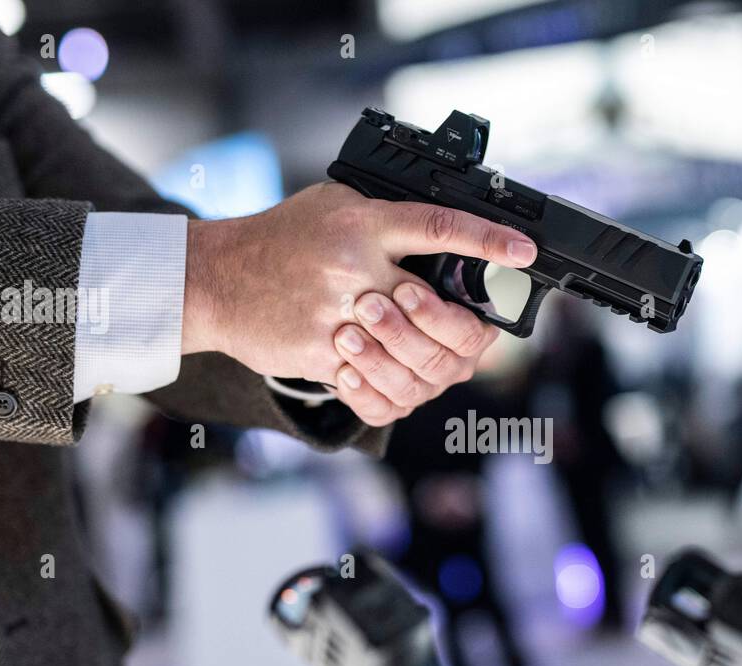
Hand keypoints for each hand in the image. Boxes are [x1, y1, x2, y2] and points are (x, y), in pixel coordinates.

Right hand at [181, 182, 536, 425]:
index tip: (524, 252)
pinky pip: (373, 382)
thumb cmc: (281, 240)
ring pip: (409, 353)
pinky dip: (384, 382)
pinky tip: (381, 369)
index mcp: (365, 224)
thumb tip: (446, 238)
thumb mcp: (336, 207)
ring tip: (410, 346)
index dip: (489, 241)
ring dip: (417, 354)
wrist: (217, 279)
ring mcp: (337, 314)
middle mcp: (355, 267)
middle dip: (448, 324)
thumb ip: (387, 221)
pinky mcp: (320, 352)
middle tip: (452, 325)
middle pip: (434, 310)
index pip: (441, 227)